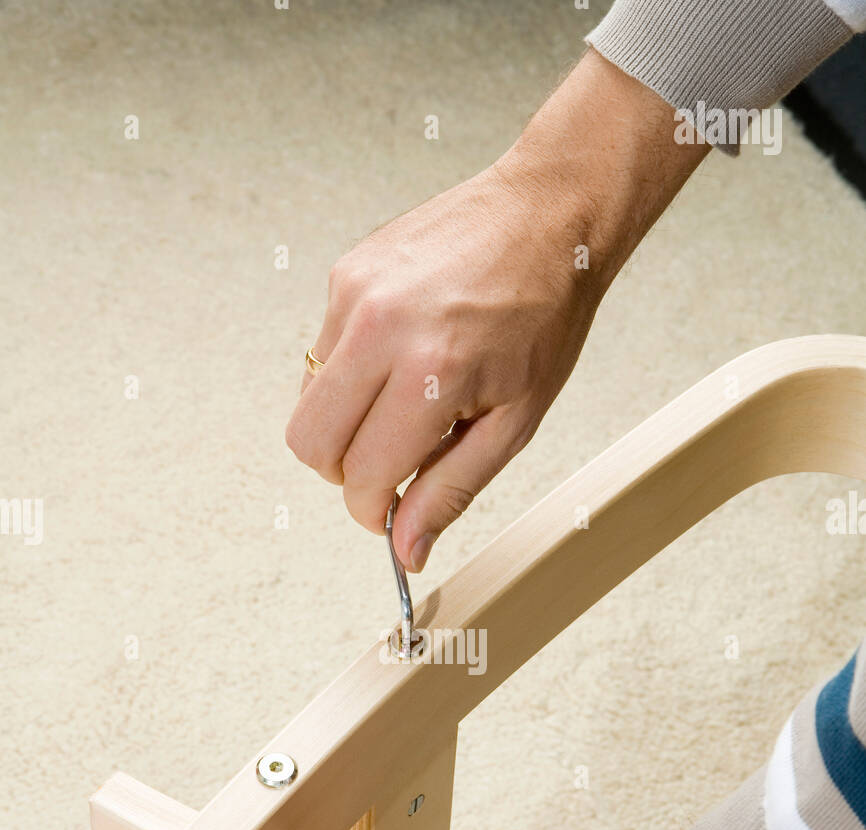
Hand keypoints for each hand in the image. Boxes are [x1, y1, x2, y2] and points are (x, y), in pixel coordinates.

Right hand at [286, 160, 598, 573]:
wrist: (547, 215)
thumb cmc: (543, 318)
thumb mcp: (514, 421)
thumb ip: (452, 489)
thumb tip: (406, 552)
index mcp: (430, 373)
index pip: (363, 475)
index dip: (376, 510)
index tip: (394, 511)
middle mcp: (381, 329)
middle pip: (310, 443)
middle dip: (344, 472)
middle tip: (390, 464)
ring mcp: (354, 294)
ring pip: (307, 401)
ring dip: (346, 423)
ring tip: (404, 403)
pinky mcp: (345, 273)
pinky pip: (321, 354)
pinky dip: (352, 374)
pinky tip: (403, 355)